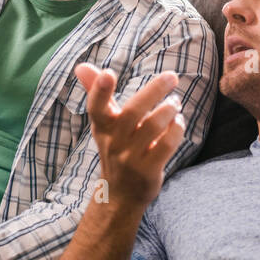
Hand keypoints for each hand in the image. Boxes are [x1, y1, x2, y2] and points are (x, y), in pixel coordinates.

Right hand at [76, 63, 183, 207]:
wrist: (119, 193)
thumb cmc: (114, 148)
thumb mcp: (103, 123)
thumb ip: (96, 92)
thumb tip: (81, 66)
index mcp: (103, 126)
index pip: (96, 107)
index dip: (99, 91)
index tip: (107, 73)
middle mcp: (114, 141)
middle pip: (133, 112)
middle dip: (153, 90)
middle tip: (171, 77)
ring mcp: (131, 157)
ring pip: (152, 127)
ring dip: (168, 110)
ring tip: (175, 102)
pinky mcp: (148, 170)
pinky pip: (166, 145)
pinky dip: (176, 129)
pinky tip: (177, 122)